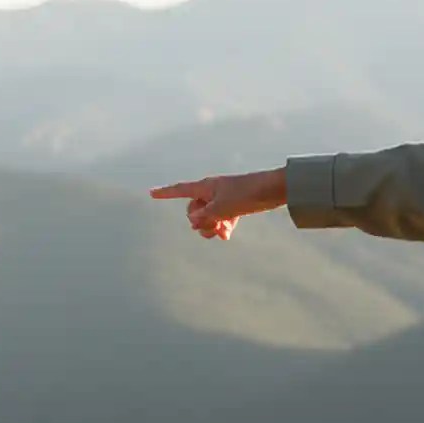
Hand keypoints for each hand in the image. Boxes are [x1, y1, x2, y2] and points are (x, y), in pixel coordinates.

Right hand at [148, 168, 286, 239]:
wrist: (272, 190)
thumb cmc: (246, 194)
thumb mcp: (221, 208)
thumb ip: (204, 216)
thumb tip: (193, 221)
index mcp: (205, 187)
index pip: (180, 190)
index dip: (165, 193)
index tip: (150, 193)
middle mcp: (211, 192)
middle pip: (194, 211)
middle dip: (200, 222)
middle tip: (214, 226)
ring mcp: (222, 200)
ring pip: (208, 218)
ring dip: (211, 227)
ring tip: (223, 231)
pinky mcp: (234, 206)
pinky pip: (221, 219)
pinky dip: (222, 227)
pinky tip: (227, 234)